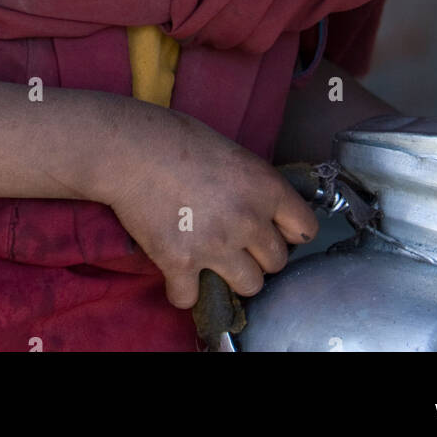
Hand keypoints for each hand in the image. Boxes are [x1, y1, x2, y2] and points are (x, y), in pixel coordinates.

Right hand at [105, 102, 319, 308]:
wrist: (130, 149)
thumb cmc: (176, 138)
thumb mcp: (232, 152)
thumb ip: (252, 185)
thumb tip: (261, 209)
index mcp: (264, 187)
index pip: (306, 228)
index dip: (290, 231)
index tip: (277, 232)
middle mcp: (247, 220)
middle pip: (277, 262)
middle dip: (260, 255)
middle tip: (238, 243)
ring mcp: (215, 246)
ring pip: (249, 286)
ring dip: (232, 276)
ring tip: (213, 259)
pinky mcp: (181, 264)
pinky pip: (191, 297)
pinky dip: (183, 289)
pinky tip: (177, 270)